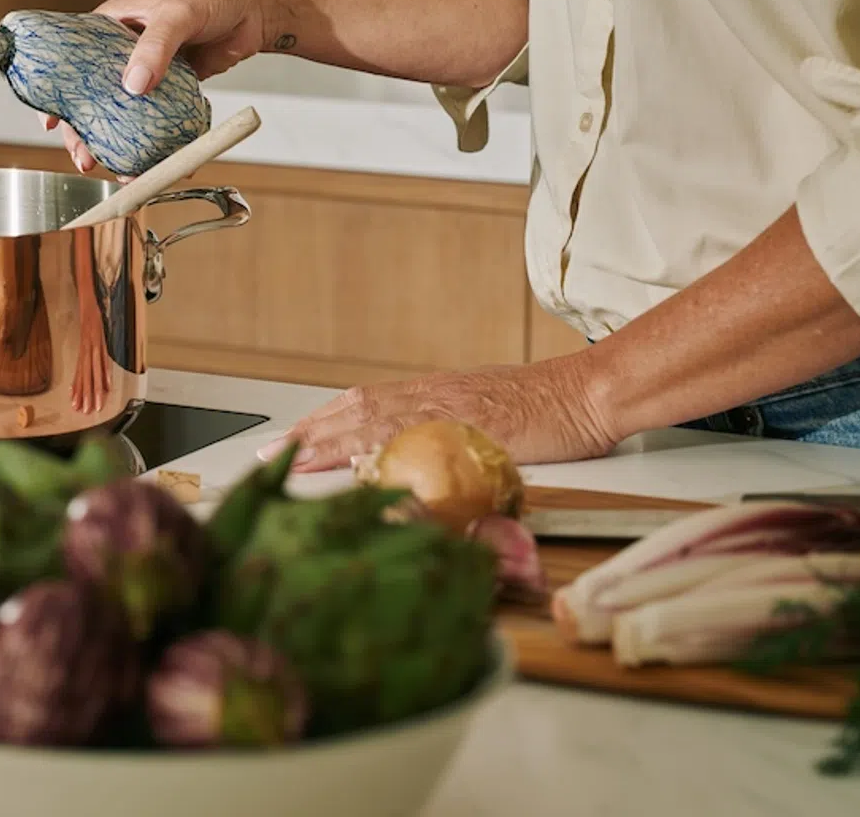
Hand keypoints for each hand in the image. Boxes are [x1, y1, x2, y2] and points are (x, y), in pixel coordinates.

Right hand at [48, 0, 275, 173]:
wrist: (255, 4)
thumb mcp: (176, 13)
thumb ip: (155, 48)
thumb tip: (133, 86)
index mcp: (110, 27)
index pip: (71, 63)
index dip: (57, 95)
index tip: (51, 123)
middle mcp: (122, 52)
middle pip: (94, 99)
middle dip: (88, 133)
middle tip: (88, 160)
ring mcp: (148, 73)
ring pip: (125, 116)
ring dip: (123, 145)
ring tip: (125, 172)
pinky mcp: (172, 89)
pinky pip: (158, 121)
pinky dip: (157, 143)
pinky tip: (160, 163)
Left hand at [259, 356, 617, 472]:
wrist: (589, 393)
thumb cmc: (548, 406)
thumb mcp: (486, 415)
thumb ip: (449, 431)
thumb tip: (418, 454)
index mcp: (434, 392)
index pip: (364, 402)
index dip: (323, 420)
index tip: (290, 438)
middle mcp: (434, 396)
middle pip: (357, 409)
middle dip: (310, 433)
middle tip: (270, 453)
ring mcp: (450, 411)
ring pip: (375, 421)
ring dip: (329, 440)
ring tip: (292, 459)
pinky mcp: (470, 430)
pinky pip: (415, 441)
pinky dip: (380, 453)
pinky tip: (353, 468)